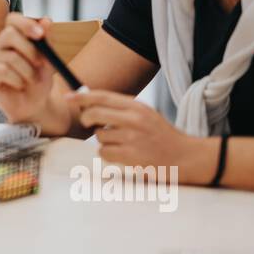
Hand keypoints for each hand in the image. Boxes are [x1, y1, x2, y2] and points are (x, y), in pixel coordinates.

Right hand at [0, 13, 71, 133]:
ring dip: (27, 71)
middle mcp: (1, 46)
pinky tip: (19, 85)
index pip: (12, 20)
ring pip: (9, 56)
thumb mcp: (48, 60)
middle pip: (8, 33)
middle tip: (41, 63)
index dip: (25, 23)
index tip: (40, 34)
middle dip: (30, 49)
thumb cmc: (39, 81)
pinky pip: (1, 70)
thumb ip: (47, 40)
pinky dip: (16, 79)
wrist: (35, 105)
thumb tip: (46, 20)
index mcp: (15, 38)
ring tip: (32, 80)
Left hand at [67, 89, 216, 183]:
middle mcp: (134, 120)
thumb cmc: (161, 135)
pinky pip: (104, 153)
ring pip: (99, 136)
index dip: (82, 96)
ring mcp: (132, 139)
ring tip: (121, 143)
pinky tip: (123, 154)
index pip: (102, 96)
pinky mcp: (130, 157)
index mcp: (137, 106)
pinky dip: (109, 155)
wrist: (185, 156)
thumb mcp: (145, 113)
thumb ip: (121, 107)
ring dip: (104, 141)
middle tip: (89, 124)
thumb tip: (89, 102)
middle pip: (94, 114)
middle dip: (86, 120)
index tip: (68, 96)